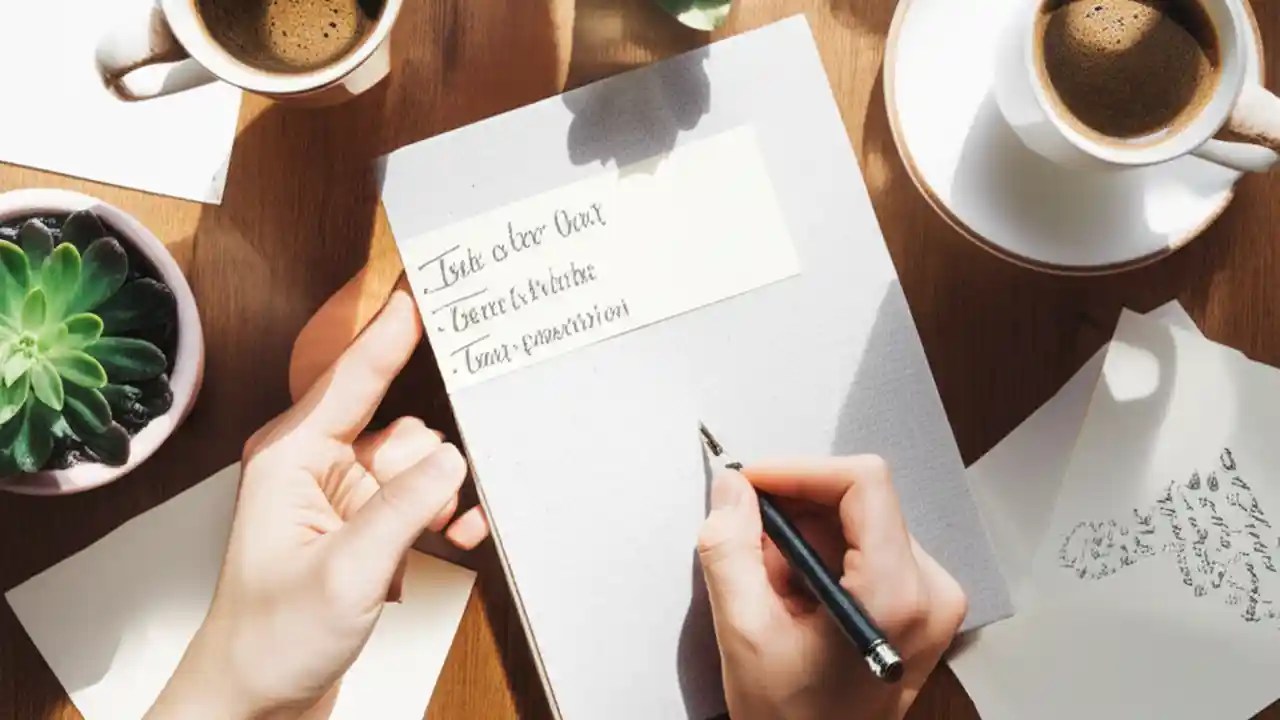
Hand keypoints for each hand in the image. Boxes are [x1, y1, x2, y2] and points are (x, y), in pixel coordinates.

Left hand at [148, 288, 488, 719]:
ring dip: (439, 498)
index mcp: (291, 457)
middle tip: (432, 508)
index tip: (419, 293)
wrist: (256, 698)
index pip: (352, 378)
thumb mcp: (344, 571)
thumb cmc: (270, 638)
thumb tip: (450, 456)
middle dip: (429, 468)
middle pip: (401, 428)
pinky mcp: (362, 526)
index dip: (391, 334)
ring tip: (437, 536)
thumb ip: (402, 508)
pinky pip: (420, 498)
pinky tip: (450, 540)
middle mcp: (316, 467)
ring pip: (419, 465)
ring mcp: (341, 497)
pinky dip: (440, 516)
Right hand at [697, 457, 966, 719]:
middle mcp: (930, 590)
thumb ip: (731, 550)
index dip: (800, 471)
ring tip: (769, 584)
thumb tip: (732, 489)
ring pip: (858, 522)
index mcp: (898, 595)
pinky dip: (820, 556)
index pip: (863, 483)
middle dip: (794, 511)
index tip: (752, 484)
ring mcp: (931, 598)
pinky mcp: (920, 604)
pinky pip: (866, 547)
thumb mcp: (745, 634)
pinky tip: (792, 595)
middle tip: (747, 540)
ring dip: (803, 536)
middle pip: (859, 501)